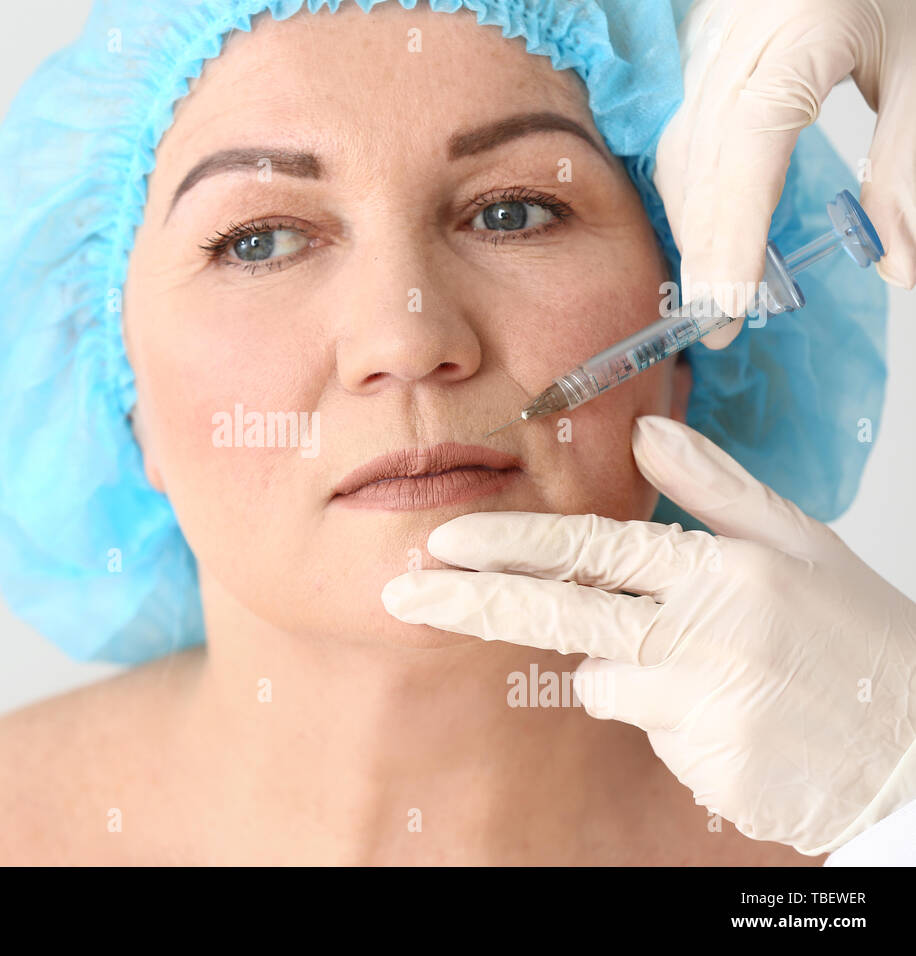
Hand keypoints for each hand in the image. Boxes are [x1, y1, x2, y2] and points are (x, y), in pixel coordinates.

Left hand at [381, 415, 915, 853]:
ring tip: (710, 672)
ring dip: (627, 672)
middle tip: (403, 596)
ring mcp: (704, 703)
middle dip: (470, 603)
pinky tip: (723, 714)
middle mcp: (706, 632)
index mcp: (724, 568)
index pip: (594, 550)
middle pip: (560, 613)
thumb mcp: (797, 543)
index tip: (444, 540)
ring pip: (599, 680)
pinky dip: (662, 717)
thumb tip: (643, 430)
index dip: (511, 544)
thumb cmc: (854, 637)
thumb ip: (713, 486)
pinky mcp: (706, 763)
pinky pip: (641, 728)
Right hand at [653, 0, 915, 348]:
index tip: (734, 299)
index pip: (750, 141)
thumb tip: (897, 263)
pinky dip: (690, 196)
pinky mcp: (701, 58)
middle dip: (705, 249)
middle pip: (703, 159)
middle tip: (718, 323)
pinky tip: (705, 235)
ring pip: (682, 152)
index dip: (735, 227)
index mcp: (802, 29)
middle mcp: (739, 40)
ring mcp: (710, 47)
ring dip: (693, 229)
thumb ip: (905, 165)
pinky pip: (680, 136)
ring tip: (715, 292)